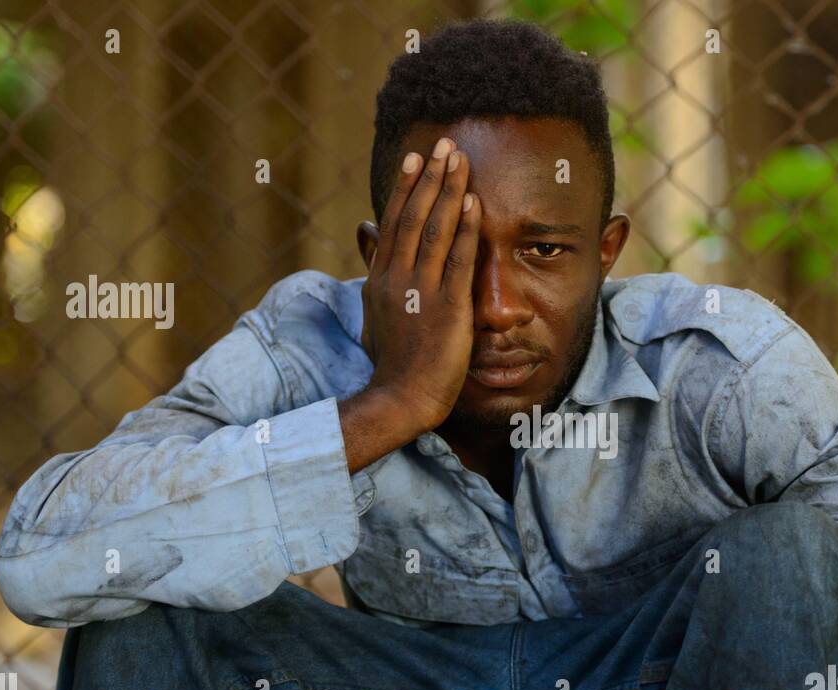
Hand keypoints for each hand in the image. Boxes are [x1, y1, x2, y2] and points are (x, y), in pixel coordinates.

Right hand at [359, 136, 480, 433]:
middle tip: (444, 144)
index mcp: (380, 279)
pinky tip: (473, 202)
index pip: (393, 222)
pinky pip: (457, 259)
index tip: (416, 158)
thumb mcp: (374, 310)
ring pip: (434, 230)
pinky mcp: (447, 307)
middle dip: (430, 177)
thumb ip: (373, 268)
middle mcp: (397, 279)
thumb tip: (364, 231)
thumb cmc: (394, 361)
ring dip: (449, 191)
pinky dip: (465, 228)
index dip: (406, 188)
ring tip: (460, 160)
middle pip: (413, 216)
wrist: (402, 397)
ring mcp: (421, 291)